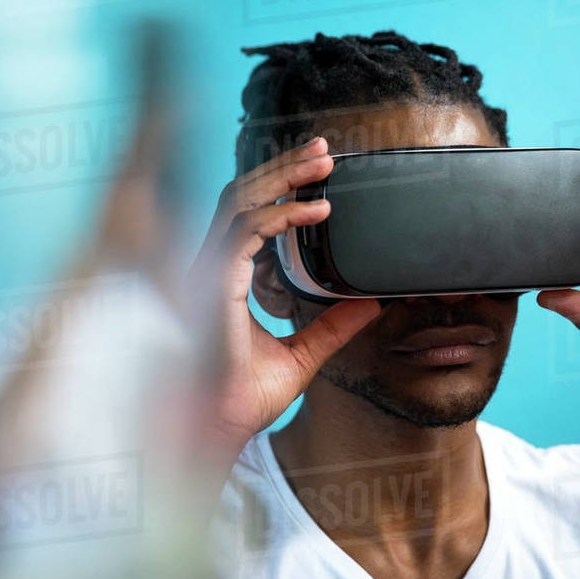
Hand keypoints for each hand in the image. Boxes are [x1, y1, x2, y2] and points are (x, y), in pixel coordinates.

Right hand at [191, 137, 380, 449]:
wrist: (222, 428)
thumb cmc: (245, 398)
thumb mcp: (304, 354)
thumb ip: (332, 326)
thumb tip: (369, 303)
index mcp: (228, 278)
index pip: (249, 215)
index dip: (279, 188)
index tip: (317, 174)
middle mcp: (215, 267)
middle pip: (243, 196)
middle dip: (283, 168)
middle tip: (324, 150)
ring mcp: (210, 272)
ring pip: (241, 201)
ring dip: (283, 178)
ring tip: (322, 165)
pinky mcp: (214, 283)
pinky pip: (245, 231)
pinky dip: (282, 216)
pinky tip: (316, 211)